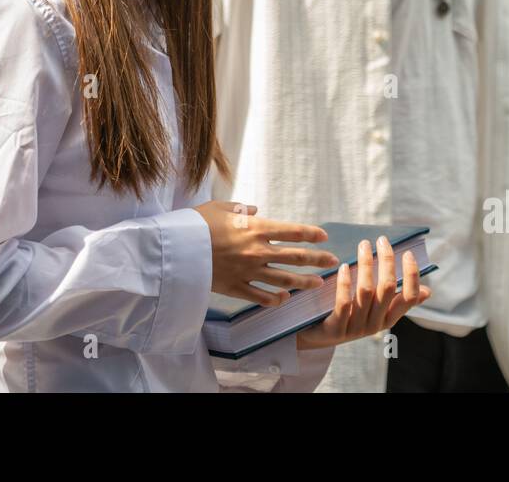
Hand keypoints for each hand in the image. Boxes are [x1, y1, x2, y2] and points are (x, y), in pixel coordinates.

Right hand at [192, 200, 338, 306]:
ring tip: (316, 284)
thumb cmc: (196, 223)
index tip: (324, 236)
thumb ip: (239, 208)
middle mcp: (257, 251)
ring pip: (283, 280)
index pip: (293, 231)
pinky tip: (282, 300)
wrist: (176, 249)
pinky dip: (273, 299)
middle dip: (317, 259)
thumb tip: (253, 209)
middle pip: (295, 257)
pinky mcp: (235, 287)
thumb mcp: (218, 207)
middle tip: (332, 261)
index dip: (311, 234)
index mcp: (255, 228)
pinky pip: (259, 296)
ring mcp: (248, 271)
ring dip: (303, 282)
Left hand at [295, 236, 429, 350]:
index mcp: (388, 318)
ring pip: (366, 291)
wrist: (315, 337)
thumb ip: (397, 300)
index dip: (411, 275)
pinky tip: (344, 266)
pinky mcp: (336, 328)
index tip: (407, 253)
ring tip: (363, 245)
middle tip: (382, 240)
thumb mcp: (374, 310)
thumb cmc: (348, 316)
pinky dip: (345, 283)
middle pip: (387, 288)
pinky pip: (344, 303)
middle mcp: (375, 324)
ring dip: (366, 265)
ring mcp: (356, 328)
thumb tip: (427, 291)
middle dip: (387, 261)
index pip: (409, 298)